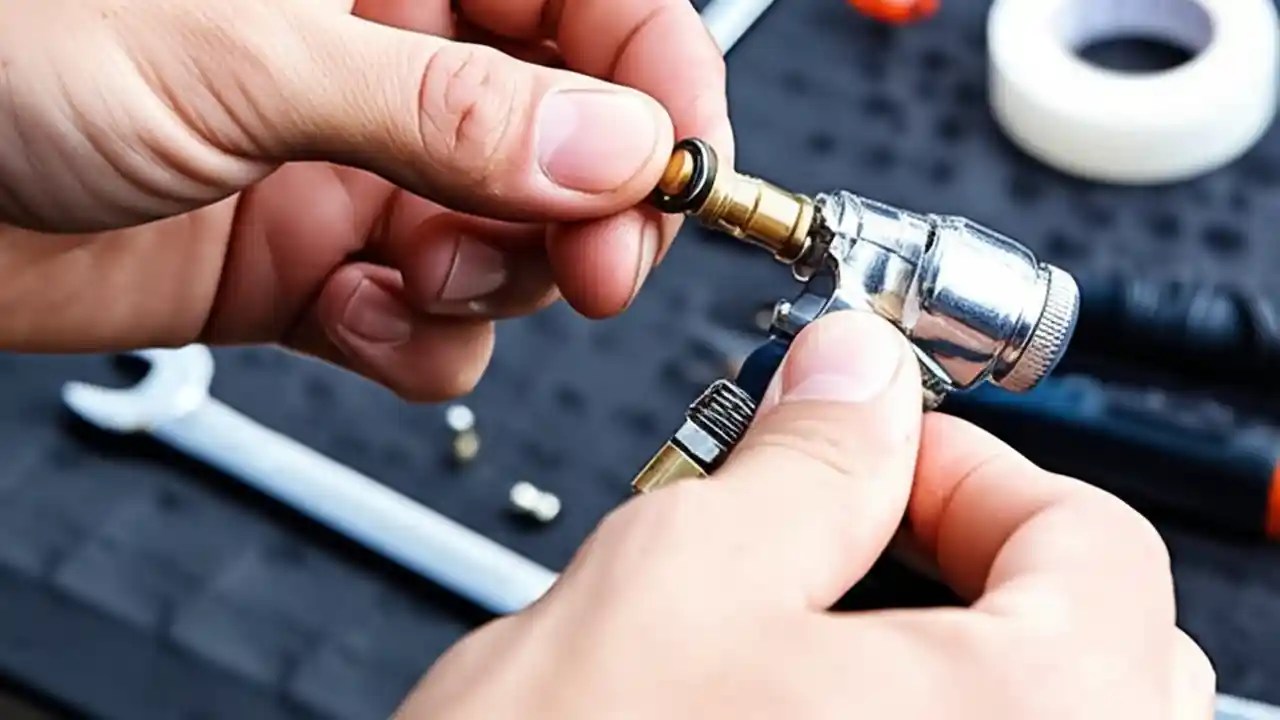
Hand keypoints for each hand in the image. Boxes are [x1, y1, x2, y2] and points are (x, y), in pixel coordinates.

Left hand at [0, 0, 728, 398]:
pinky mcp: (311, 261)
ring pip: (509, 237)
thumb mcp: (241, 57)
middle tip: (592, 264)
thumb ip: (446, 113)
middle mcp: (384, 55)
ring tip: (421, 280)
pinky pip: (422, 314)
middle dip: (591, 209)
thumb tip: (614, 151)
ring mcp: (353, 163)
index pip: (596, 5)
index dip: (659, 85)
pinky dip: (415, 339)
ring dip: (495, 281)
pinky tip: (361, 320)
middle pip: (572, 135)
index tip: (679, 172)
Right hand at [396, 311, 1214, 719]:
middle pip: (1087, 639)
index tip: (867, 454)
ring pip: (1021, 718)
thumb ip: (803, 460)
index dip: (962, 464)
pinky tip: (786, 716)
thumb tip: (854, 380)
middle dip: (951, 558)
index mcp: (1039, 719)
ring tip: (792, 640)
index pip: (1091, 540)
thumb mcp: (679, 581)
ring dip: (925, 652)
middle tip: (828, 536)